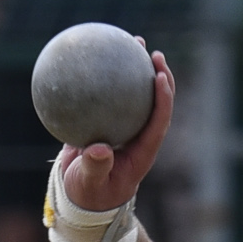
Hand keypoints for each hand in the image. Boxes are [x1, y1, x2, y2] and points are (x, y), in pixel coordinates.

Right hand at [56, 42, 174, 213]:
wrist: (79, 199)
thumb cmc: (88, 196)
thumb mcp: (90, 185)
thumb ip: (96, 168)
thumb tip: (101, 150)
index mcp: (142, 151)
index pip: (158, 121)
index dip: (163, 99)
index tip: (159, 76)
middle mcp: (137, 136)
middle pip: (154, 102)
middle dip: (158, 76)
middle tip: (153, 53)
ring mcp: (123, 128)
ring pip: (134, 95)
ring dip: (135, 69)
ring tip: (132, 42)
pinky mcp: (106, 124)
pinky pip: (108, 98)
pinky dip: (104, 79)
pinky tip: (93, 58)